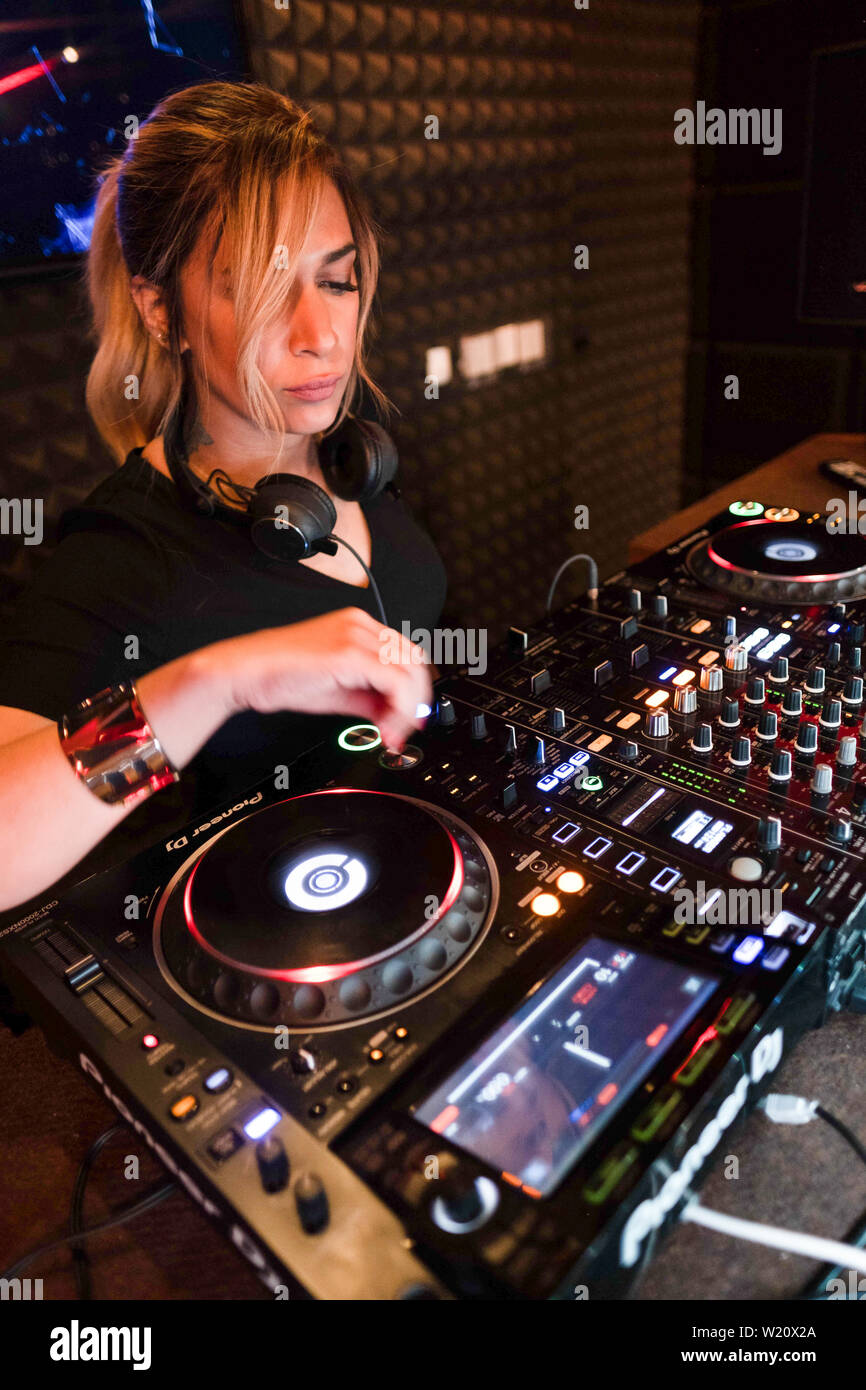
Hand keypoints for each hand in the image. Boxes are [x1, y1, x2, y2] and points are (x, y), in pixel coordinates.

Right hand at [207, 607, 431, 749]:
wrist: (245, 672)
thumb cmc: (279, 675)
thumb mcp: (338, 691)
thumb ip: (370, 699)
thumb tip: (394, 716)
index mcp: (358, 627)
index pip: (405, 655)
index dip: (413, 690)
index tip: (409, 718)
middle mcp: (360, 625)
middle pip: (414, 661)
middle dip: (415, 701)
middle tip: (404, 730)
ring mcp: (355, 636)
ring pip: (409, 671)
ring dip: (407, 709)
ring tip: (390, 733)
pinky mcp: (349, 653)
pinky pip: (394, 681)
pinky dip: (398, 709)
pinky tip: (384, 727)